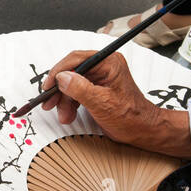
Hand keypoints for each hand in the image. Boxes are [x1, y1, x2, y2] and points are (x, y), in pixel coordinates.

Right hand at [39, 50, 190, 157]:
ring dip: (64, 100)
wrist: (142, 130)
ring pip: (72, 83)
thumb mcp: (102, 103)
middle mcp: (104, 66)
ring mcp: (101, 77)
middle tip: (49, 102)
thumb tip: (62, 77)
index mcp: (109, 62)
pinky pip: (77, 91)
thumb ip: (80, 89)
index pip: (76, 59)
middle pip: (72, 71)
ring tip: (62, 115)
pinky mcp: (97, 88)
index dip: (59, 72)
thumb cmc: (130, 117)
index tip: (48, 86)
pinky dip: (70, 103)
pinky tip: (68, 114)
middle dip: (60, 89)